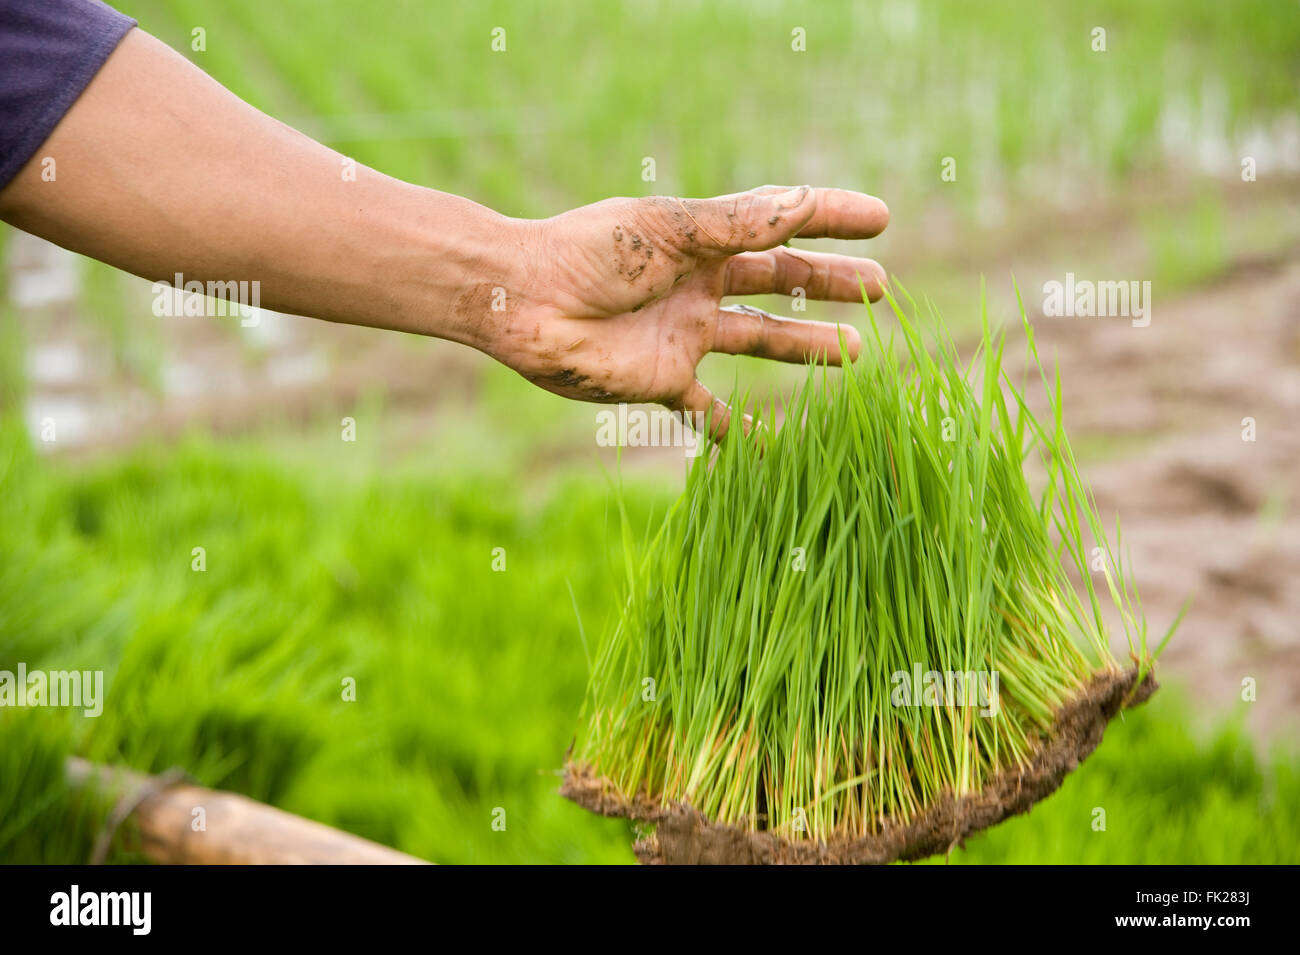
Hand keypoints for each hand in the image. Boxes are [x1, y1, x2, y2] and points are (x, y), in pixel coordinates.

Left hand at [483, 185, 888, 438]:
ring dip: (804, 347)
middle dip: (828, 285)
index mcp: (702, 239)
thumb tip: (807, 201)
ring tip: (854, 353)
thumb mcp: (671, 229)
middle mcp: (699, 284)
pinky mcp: (661, 379)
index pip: (782, 224)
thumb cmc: (590, 252)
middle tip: (880, 290)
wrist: (525, 302)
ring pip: (758, 341)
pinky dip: (733, 430)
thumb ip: (738, 223)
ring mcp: (684, 334)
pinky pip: (706, 410)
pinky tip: (766, 443)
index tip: (881, 219)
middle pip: (779, 284)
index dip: (832, 219)